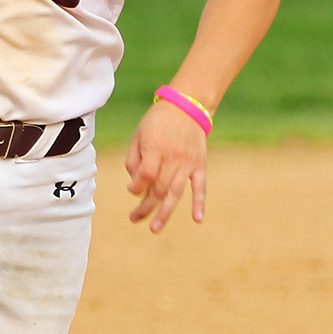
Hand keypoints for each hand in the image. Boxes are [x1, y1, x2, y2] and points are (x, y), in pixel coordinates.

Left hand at [124, 98, 207, 232]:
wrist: (188, 105)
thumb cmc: (158, 121)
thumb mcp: (138, 134)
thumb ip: (134, 159)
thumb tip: (134, 184)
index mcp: (156, 148)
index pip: (146, 176)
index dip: (136, 188)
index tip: (131, 190)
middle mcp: (173, 158)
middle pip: (159, 189)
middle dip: (146, 207)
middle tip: (134, 219)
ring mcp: (188, 163)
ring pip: (176, 193)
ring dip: (165, 213)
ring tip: (154, 228)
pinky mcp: (200, 165)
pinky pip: (200, 187)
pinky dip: (199, 204)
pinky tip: (197, 220)